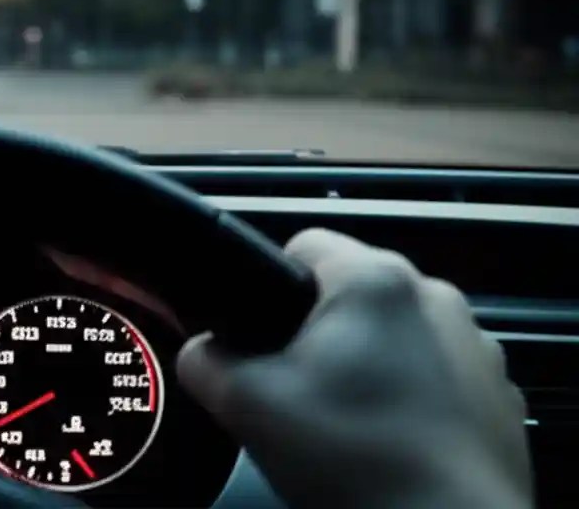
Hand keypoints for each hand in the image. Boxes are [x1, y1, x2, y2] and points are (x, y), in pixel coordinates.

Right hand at [178, 228, 531, 508]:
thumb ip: (205, 360)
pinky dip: (411, 399)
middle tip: (295, 391)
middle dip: (320, 334)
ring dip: (370, 364)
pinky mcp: (500, 396)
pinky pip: (437, 377)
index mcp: (375, 280)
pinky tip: (390, 442)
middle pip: (351, 295)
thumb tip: (202, 352)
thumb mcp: (245, 405)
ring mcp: (478, 347)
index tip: (262, 340)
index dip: (270, 287)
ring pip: (396, 336)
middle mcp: (436, 297)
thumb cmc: (349, 456)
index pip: (303, 245)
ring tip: (345, 423)